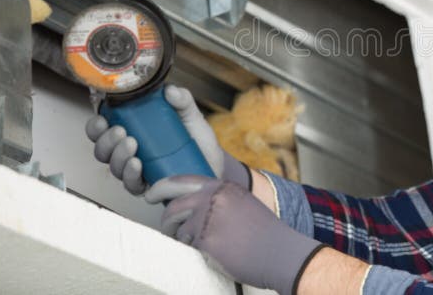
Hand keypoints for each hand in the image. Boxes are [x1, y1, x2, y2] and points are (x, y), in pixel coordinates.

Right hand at [85, 85, 249, 193]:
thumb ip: (182, 100)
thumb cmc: (198, 142)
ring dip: (118, 155)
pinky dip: (130, 174)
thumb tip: (170, 90)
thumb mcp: (192, 116)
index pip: (105, 129)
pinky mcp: (148, 187)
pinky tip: (137, 164)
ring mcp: (137, 171)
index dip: (96, 125)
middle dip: (105, 140)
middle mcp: (130, 152)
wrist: (215, 166)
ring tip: (132, 144)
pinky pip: (131, 185)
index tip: (101, 118)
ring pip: (113, 167)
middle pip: (102, 149)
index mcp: (135, 132)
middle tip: (120, 131)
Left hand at [146, 175, 324, 293]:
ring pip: (177, 226)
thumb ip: (218, 200)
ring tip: (195, 242)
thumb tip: (190, 207)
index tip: (153, 194)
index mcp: (223, 186)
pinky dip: (193, 249)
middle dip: (166, 218)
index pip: (182, 180)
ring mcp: (209, 217)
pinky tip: (211, 251)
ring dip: (180, 236)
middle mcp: (214, 197)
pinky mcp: (206, 238)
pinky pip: (187, 244)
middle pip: (173, 204)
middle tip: (166, 225)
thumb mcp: (242, 204)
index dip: (162, 187)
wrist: (280, 252)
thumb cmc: (263, 233)